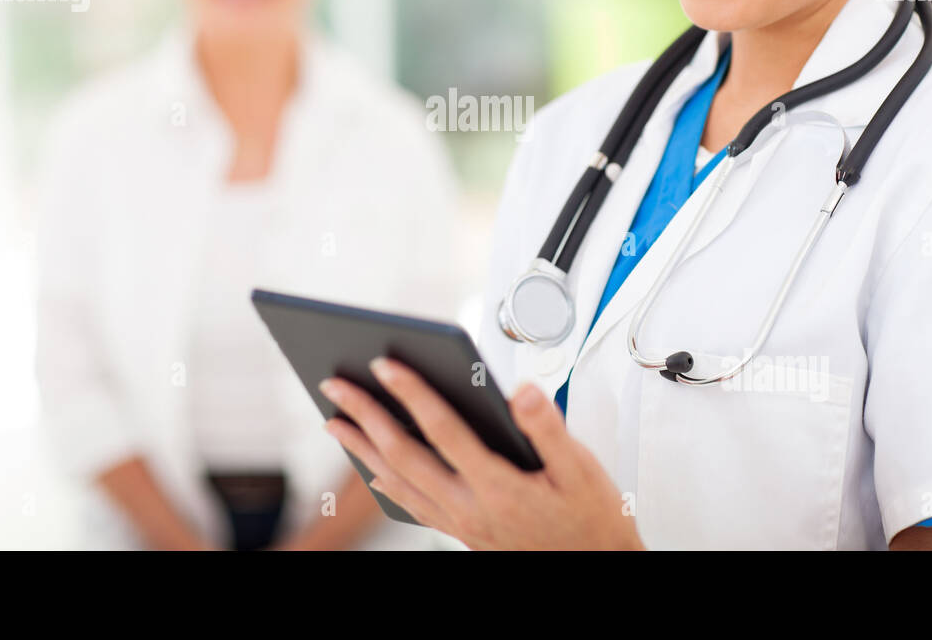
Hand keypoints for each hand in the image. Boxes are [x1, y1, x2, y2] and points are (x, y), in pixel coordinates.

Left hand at [318, 357, 644, 550]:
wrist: (596, 568)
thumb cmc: (591, 517)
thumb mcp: (583, 468)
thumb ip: (548, 427)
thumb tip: (520, 392)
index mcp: (499, 487)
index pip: (443, 431)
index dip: (412, 394)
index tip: (384, 364)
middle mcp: (471, 509)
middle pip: (404, 456)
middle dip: (365, 416)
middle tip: (335, 383)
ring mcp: (462, 524)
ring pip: (399, 483)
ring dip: (362, 449)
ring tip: (335, 421)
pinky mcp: (463, 534)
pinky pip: (413, 507)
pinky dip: (387, 485)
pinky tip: (373, 472)